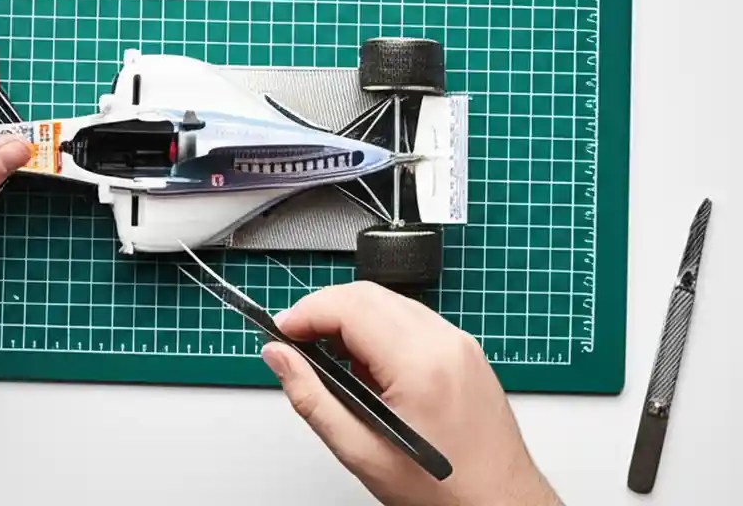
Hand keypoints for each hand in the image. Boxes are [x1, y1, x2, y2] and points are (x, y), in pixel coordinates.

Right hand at [261, 282, 558, 505]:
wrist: (501, 505)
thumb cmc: (444, 490)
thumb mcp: (361, 452)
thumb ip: (311, 398)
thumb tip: (279, 357)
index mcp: (420, 364)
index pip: (349, 307)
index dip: (306, 313)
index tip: (281, 331)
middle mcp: (445, 343)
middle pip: (368, 295)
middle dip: (324, 310)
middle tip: (296, 342)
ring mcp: (460, 343)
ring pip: (389, 302)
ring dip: (351, 319)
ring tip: (330, 361)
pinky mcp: (465, 350)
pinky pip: (411, 319)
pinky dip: (379, 330)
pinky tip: (367, 368)